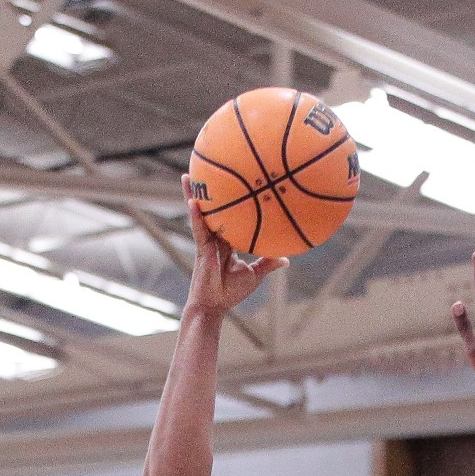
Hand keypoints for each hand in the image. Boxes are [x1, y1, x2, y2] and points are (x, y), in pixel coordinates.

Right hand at [182, 186, 286, 318]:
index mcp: (226, 242)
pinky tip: (194, 201)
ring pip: (199, 214)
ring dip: (192, 196)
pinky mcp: (200, 249)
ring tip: (188, 176)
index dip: (228, 202)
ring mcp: (205, 242)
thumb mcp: (255, 275)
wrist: (215, 306)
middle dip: (206, 191)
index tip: (232, 184)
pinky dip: (196, 215)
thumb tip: (287, 259)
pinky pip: (198, 229)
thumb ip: (267, 263)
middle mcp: (214, 238)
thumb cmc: (232, 292)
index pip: (227, 217)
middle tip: (205, 169)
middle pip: (210, 209)